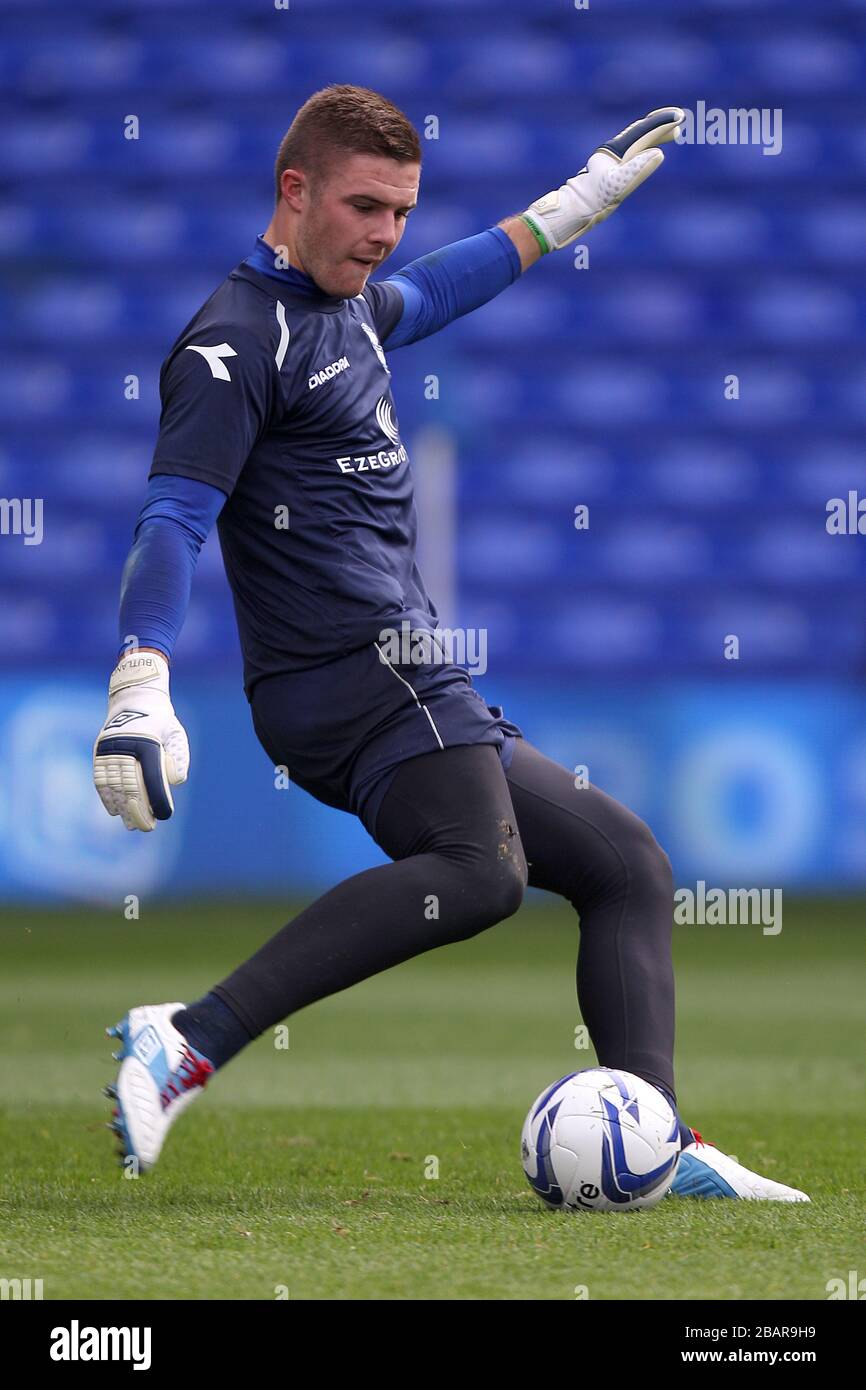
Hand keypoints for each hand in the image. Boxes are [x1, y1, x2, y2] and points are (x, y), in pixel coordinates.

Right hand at [93, 650, 188, 830]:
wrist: (134, 697)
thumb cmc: (161, 720)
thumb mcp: (176, 734)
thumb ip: (178, 758)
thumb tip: (173, 783)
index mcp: (147, 741)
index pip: (153, 778)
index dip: (158, 799)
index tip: (165, 815)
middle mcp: (125, 746)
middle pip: (131, 786)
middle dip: (140, 811)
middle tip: (149, 827)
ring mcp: (109, 748)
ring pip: (114, 786)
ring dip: (123, 808)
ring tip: (132, 825)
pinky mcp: (100, 751)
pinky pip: (101, 779)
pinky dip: (107, 797)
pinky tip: (115, 811)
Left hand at [519, 107, 685, 252]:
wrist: (570, 211)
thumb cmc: (591, 201)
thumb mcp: (616, 186)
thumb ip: (637, 170)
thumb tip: (658, 153)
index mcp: (616, 152)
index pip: (643, 132)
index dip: (662, 124)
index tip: (679, 118)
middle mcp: (613, 153)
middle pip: (640, 134)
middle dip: (660, 126)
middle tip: (680, 121)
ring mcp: (610, 161)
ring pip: (635, 142)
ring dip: (653, 136)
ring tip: (670, 134)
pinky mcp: (608, 171)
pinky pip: (630, 154)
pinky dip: (642, 149)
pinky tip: (646, 153)